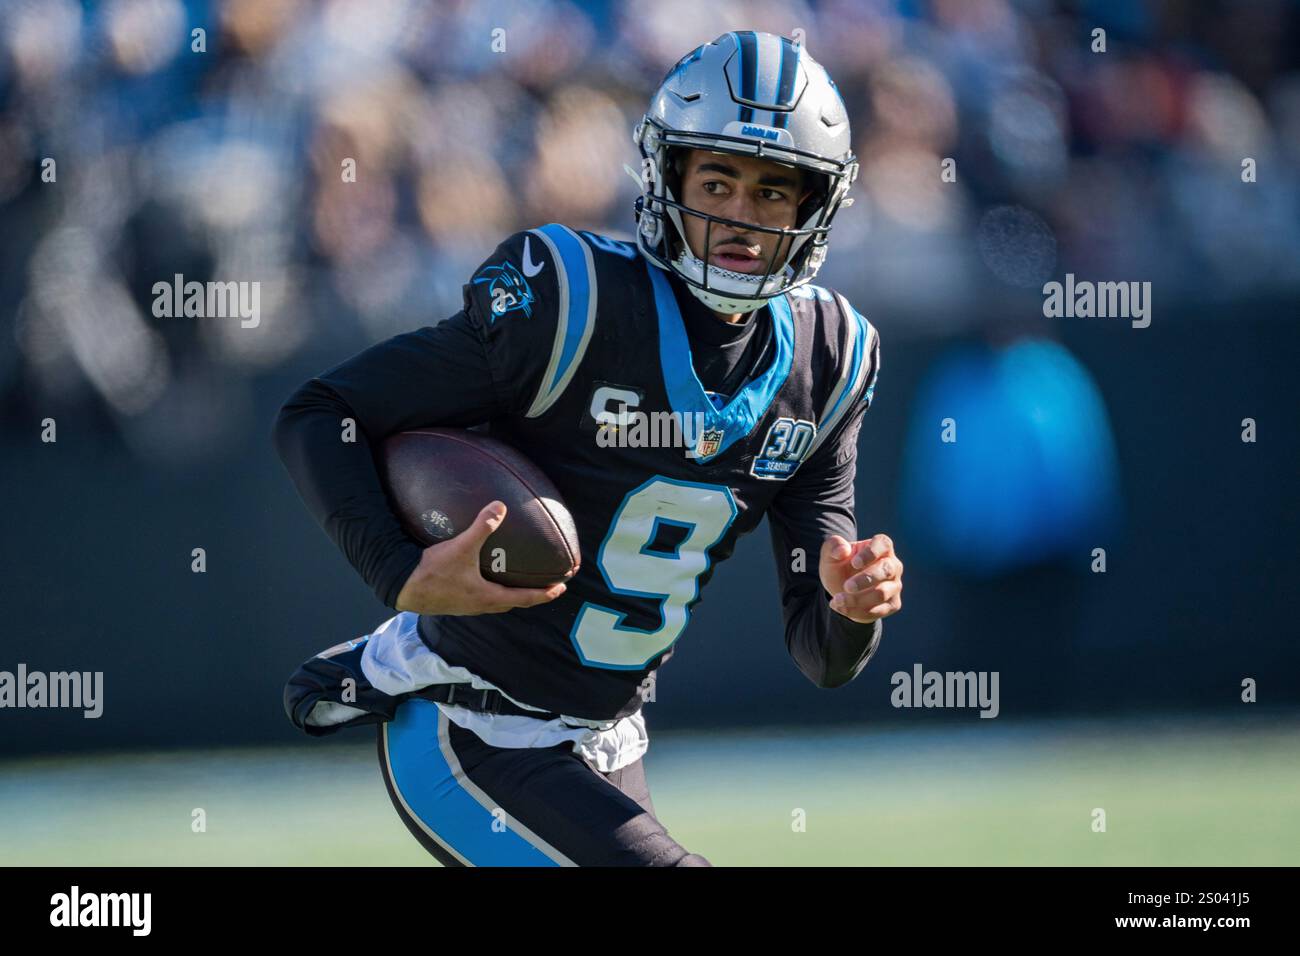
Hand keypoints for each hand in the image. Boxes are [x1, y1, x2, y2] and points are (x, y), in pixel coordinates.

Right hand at [394, 501, 566, 615]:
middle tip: (545, 586)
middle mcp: (481, 605)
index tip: (561, 589)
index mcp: (489, 597)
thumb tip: (500, 506)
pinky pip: (482, 598)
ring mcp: (468, 606)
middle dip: (531, 595)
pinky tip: (485, 576)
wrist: (404, 588)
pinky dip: (492, 590)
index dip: (544, 594)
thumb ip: (482, 527)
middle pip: (513, 603)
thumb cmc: (434, 573)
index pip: (525, 598)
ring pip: (496, 603)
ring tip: (518, 581)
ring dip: (510, 594)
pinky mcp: (455, 602)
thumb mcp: (461, 547)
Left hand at [818, 532, 902, 624]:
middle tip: (847, 586)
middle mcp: (892, 565)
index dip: (871, 553)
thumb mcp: (830, 554)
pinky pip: (878, 610)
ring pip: (882, 593)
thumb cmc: (839, 566)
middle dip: (866, 579)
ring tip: (837, 599)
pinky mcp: (892, 604)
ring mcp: (894, 585)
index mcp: (880, 547)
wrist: (841, 590)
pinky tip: (840, 607)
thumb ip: (833, 546)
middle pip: (886, 570)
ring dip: (857, 599)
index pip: (883, 544)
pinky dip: (856, 610)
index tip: (854, 563)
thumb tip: (843, 550)